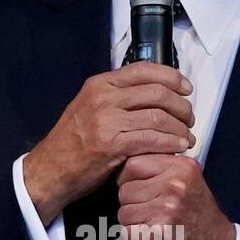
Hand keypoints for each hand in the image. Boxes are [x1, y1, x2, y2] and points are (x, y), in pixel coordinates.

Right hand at [23, 64, 195, 223]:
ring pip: (158, 116)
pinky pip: (151, 139)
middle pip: (157, 92)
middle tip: (189, 118)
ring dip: (179, 128)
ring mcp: (106, 120)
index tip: (186, 88)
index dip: (172, 77)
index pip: (144, 70)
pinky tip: (177, 147)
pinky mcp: (111, 144)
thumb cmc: (72, 143)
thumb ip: (116, 98)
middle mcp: (103, 98)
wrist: (50, 169)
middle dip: (181, 106)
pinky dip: (170, 143)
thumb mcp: (89, 107)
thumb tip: (151, 93)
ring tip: (187, 137)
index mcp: (99, 85)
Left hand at [116, 154, 236, 239]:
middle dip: (131, 202)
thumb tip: (128, 161)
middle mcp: (175, 185)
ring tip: (153, 222)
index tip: (136, 186)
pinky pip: (128, 232)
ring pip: (124, 212)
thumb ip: (162, 167)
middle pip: (125, 189)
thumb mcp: (189, 180)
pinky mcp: (159, 231)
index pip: (133, 164)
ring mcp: (167, 209)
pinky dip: (135, 238)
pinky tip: (153, 235)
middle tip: (150, 209)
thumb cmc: (200, 216)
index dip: (128, 178)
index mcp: (182, 167)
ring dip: (133, 222)